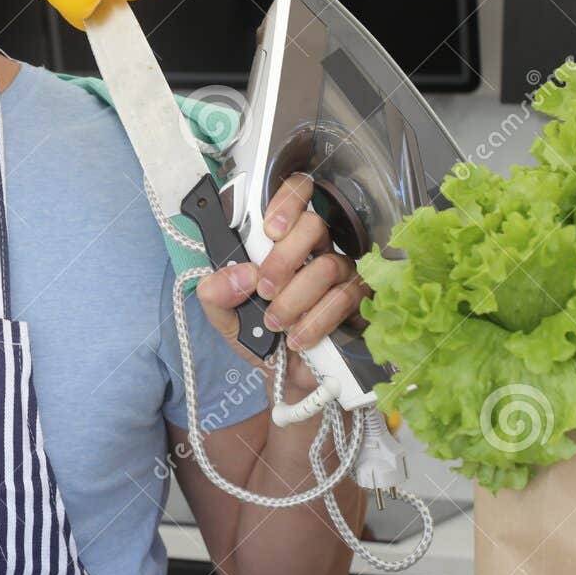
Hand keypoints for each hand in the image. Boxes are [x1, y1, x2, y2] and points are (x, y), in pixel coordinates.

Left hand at [195, 173, 369, 395]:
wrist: (285, 379)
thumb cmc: (259, 338)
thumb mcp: (225, 318)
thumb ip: (216, 294)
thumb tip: (239, 275)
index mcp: (282, 242)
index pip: (297, 194)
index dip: (288, 200)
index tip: (269, 230)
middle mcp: (315, 249)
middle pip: (314, 225)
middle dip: (284, 259)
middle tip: (264, 290)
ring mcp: (342, 273)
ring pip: (329, 265)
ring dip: (296, 298)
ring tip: (276, 323)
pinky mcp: (359, 301)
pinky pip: (344, 298)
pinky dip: (316, 321)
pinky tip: (298, 338)